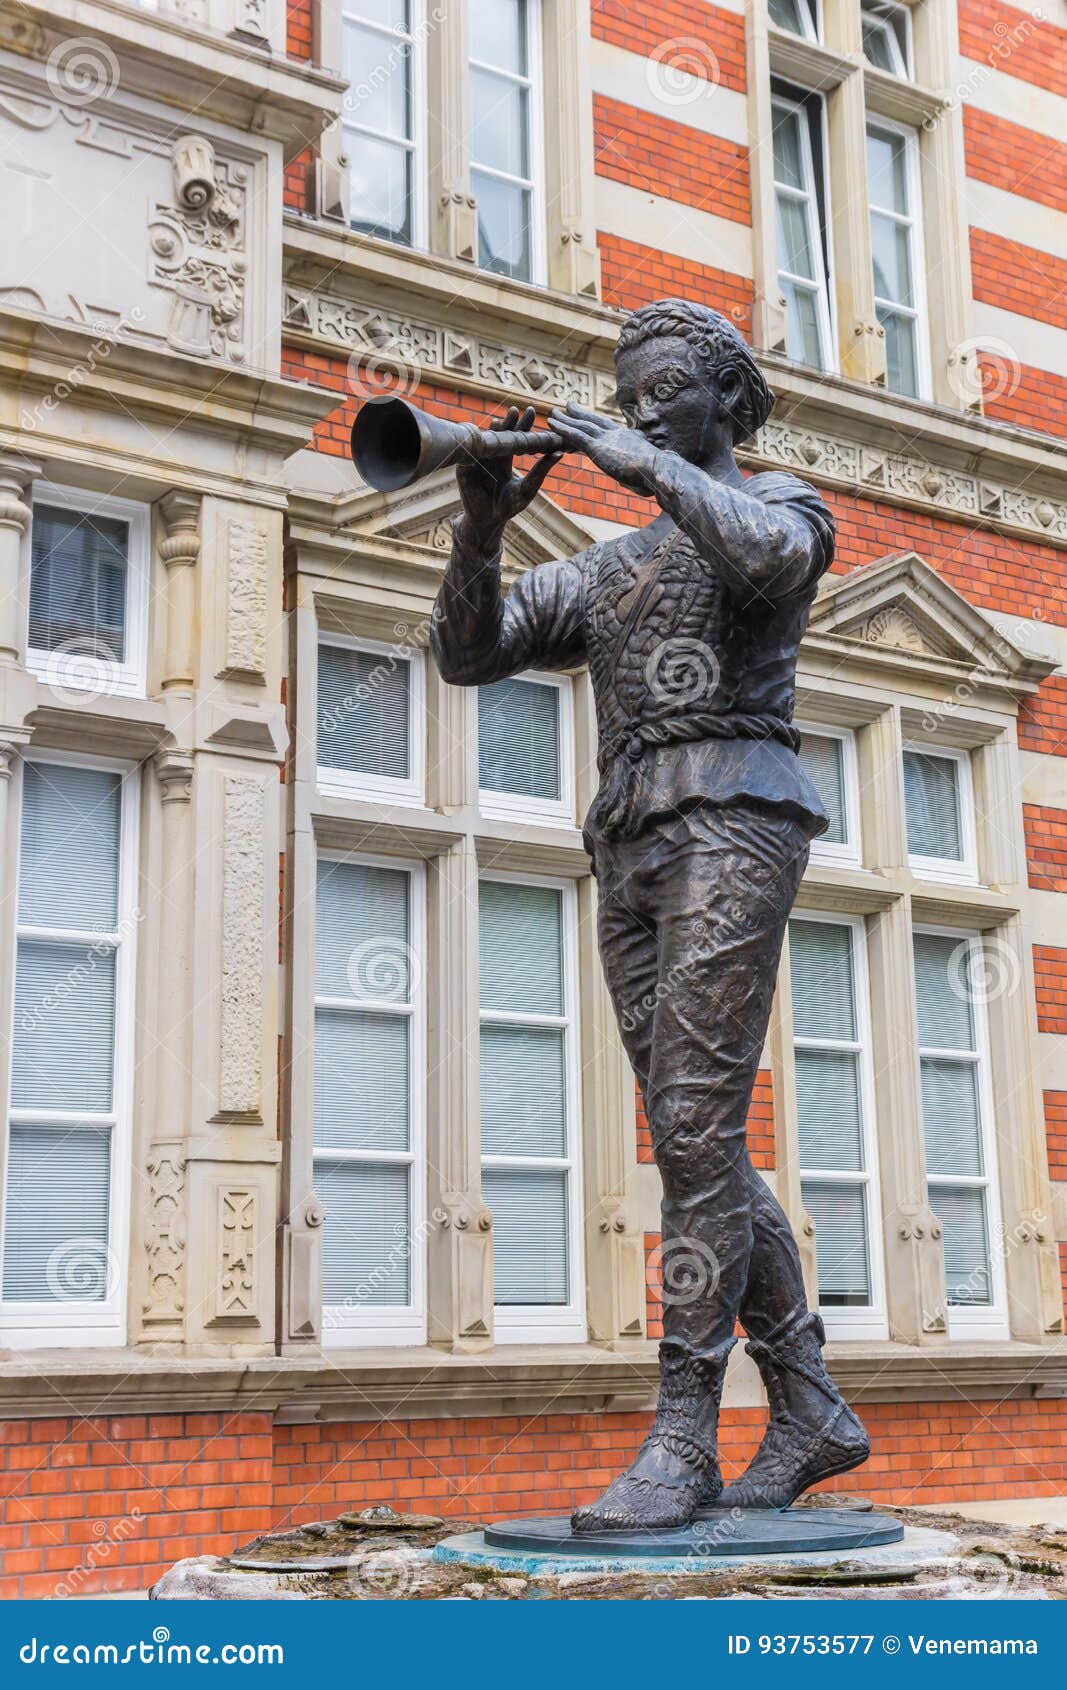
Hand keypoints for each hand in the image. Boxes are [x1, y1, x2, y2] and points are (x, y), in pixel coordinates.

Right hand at [455, 405, 561, 548]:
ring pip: (484, 442)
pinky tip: (480, 440)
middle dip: (507, 422)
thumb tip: (559, 453)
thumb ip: (541, 470)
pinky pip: (467, 456)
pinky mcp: (463, 470)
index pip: (516, 437)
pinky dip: (473, 447)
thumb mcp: (529, 487)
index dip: (523, 424)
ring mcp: (476, 462)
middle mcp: (490, 456)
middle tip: (516, 410)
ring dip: (490, 432)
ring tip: (499, 422)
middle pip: (500, 435)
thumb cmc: (508, 507)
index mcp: (505, 458)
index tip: (532, 411)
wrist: (488, 522)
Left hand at [547, 403, 660, 494]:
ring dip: (565, 419)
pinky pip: (575, 434)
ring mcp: (605, 439)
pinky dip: (562, 427)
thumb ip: (635, 473)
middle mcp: (615, 434)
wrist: (657, 469)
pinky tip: (550, 423)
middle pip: (592, 421)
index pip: (608, 427)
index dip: (596, 421)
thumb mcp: (647, 470)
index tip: (590, 416)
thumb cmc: (657, 475)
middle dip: (579, 413)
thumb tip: (633, 483)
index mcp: (627, 437)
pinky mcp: (597, 447)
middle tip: (567, 405)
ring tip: (552, 413)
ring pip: (580, 425)